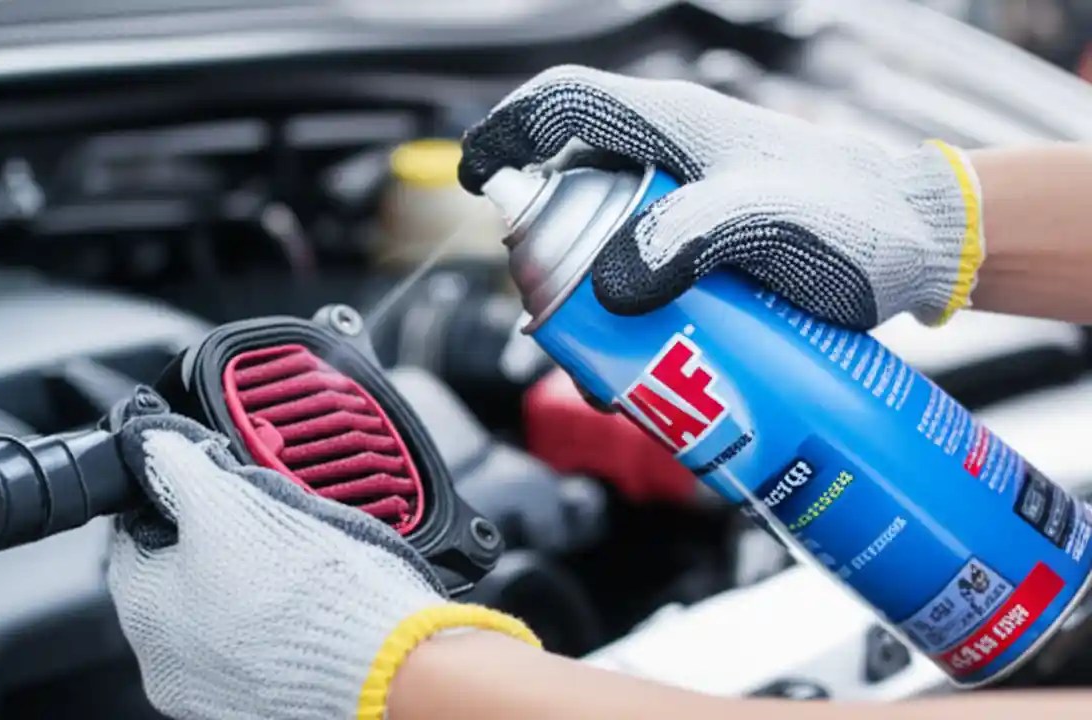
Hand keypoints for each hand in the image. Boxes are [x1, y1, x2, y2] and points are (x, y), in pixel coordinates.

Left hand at [105, 411, 537, 719]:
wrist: (381, 661)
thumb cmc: (302, 589)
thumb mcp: (228, 502)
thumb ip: (179, 466)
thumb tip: (152, 442)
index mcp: (144, 613)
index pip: (135, 539)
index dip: (170, 499)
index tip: (200, 481)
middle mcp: (167, 664)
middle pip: (179, 579)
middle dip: (214, 542)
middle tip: (258, 514)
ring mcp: (214, 692)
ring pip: (220, 614)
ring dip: (246, 584)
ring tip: (293, 556)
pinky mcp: (262, 703)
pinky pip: (258, 647)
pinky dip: (276, 623)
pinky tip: (308, 601)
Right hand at [460, 65, 983, 328]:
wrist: (917, 247)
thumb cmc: (857, 219)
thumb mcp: (770, 222)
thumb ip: (687, 240)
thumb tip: (610, 288)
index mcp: (672, 123)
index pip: (562, 103)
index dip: (505, 133)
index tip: (473, 180)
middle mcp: (666, 156)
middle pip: (567, 186)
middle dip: (542, 252)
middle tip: (551, 312)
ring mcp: (681, 201)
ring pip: (598, 235)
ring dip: (581, 295)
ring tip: (599, 357)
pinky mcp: (697, 244)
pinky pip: (635, 268)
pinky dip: (620, 312)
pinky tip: (636, 358)